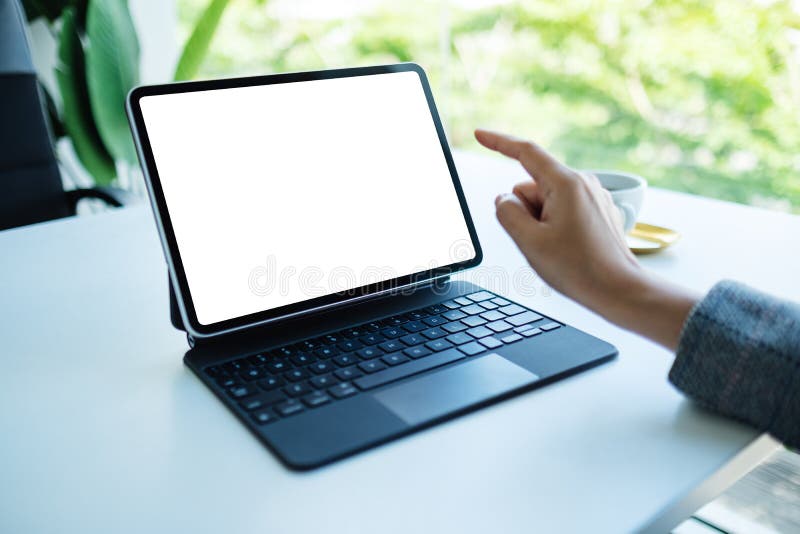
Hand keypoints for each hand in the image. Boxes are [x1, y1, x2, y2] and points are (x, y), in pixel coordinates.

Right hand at [475, 128, 697, 349]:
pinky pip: (562, 209)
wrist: (620, 290)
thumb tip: (504, 199)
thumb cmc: (579, 269)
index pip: (525, 152)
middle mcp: (583, 183)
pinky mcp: (598, 210)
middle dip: (526, 210)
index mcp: (566, 184)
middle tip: (541, 240)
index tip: (479, 134)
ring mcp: (593, 196)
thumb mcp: (529, 242)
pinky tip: (569, 247)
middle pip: (531, 186)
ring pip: (546, 200)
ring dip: (541, 220)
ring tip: (558, 247)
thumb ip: (507, 214)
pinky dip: (555, 225)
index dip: (498, 142)